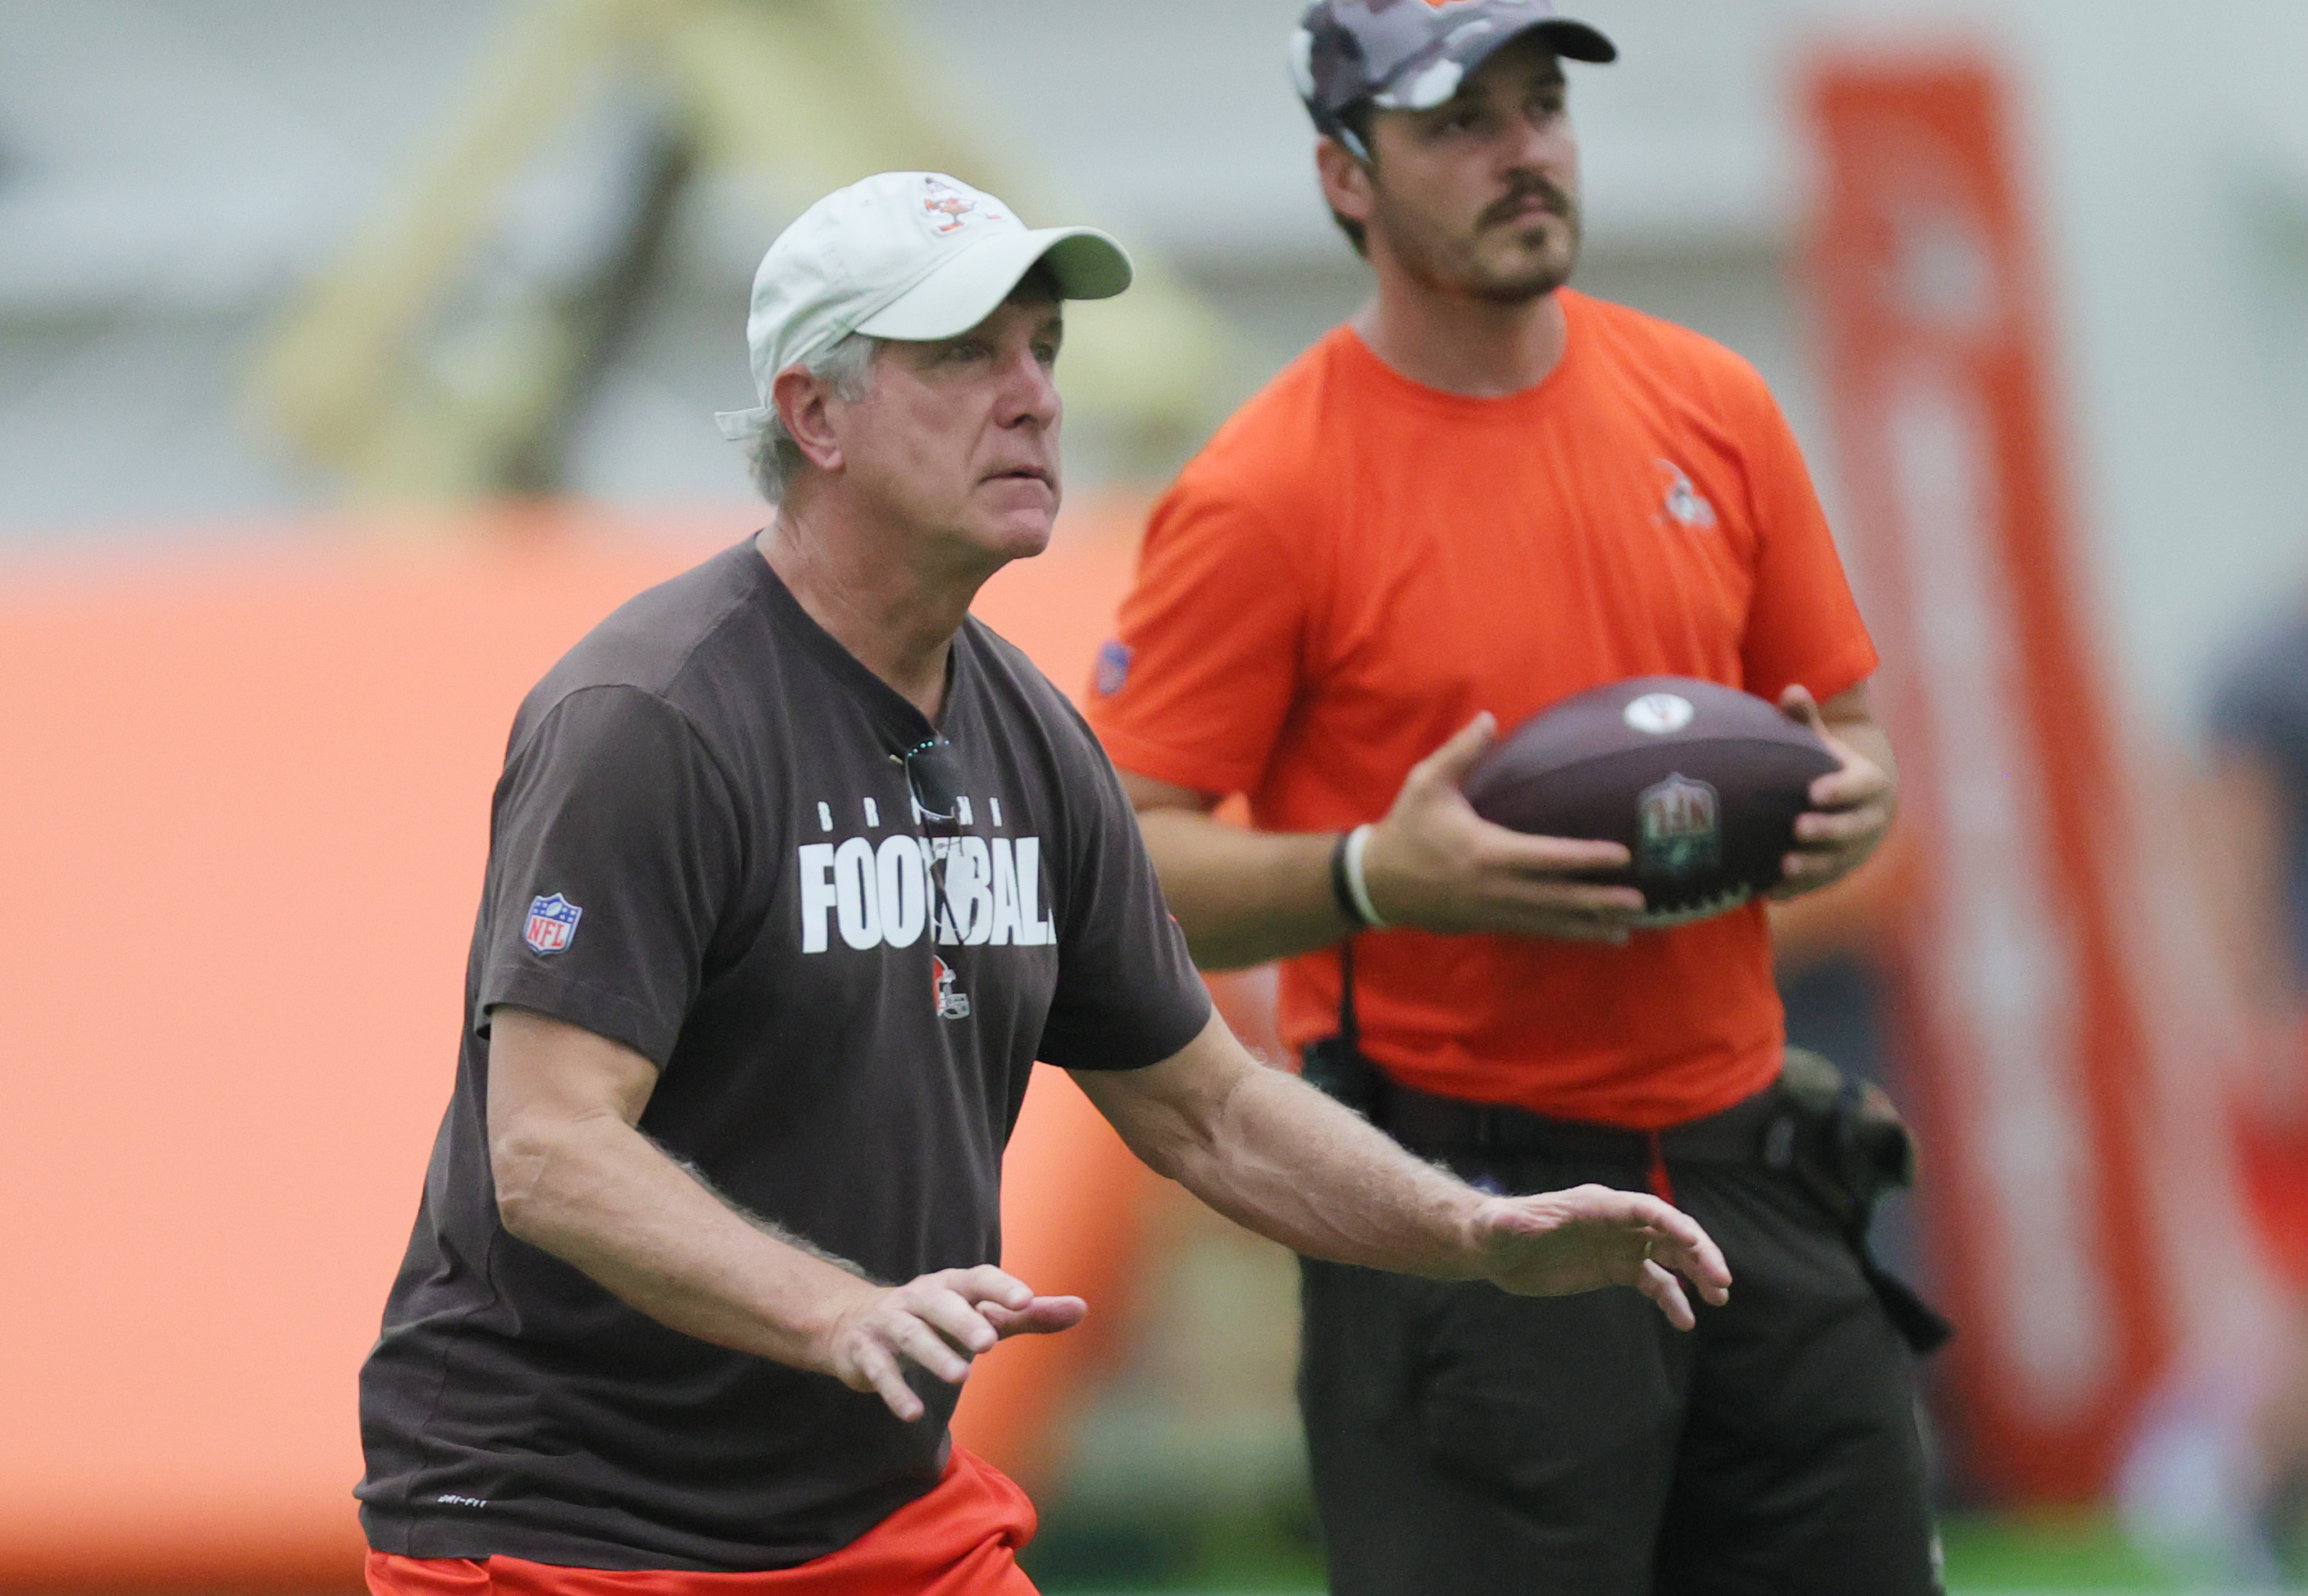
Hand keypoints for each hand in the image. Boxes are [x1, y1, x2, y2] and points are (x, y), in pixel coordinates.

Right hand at [820, 1264, 1085, 1421]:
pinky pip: (880, 1369)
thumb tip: (1082, 1308)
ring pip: (911, 1335)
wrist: (854, 1324)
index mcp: (952, 1285)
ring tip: (960, 1377)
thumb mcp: (980, 1315)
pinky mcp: (865, 1352)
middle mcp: (919, 1298)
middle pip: (941, 1304)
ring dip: (934, 1354)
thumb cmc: (935, 1320)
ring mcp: (889, 1323)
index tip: (1026, 1300)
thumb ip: (1027, 1316)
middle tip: (989, 1343)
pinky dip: (896, 1390)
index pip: (978, 1279)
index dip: (1001, 1288)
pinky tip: (913, 1413)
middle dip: (964, 1321)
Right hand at [1361, 713, 1647, 941]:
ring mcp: (1493, 912)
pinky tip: (1590, 936)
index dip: (1586, 857)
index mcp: (1487, 851)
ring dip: (1589, 925)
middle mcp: (1496, 888)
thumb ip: (1460, 752)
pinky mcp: (1487, 924)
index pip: (1548, 856)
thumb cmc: (1405, 829)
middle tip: (1640, 902)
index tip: (1621, 855)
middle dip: (1600, 901)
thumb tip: (1489, 718)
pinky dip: (1564, 934)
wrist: (1375, 882)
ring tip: (1628, 929)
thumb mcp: (1426, 784)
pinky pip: (1534, 931)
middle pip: (1557, 898)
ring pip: (1550, 922)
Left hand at [1472, 1184, 1731, 1329]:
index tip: (1695, 1242)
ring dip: (1697, 1271)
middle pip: (1667, 1230)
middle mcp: (1614, 1221)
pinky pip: (1654, 1281)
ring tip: (1719, 1297)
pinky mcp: (1615, 1267)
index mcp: (1595, 1205)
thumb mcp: (1500, 1226)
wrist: (1496, 1248)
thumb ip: (1509, 1222)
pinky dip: (1673, 1298)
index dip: (1671, 1223)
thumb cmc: (1496, 1230)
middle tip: (1722, 1282)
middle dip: (1698, 1251)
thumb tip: (1507, 1219)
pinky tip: (1685, 1321)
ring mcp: (1618, 1244)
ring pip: (1669, 1253)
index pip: (1643, 1209)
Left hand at [1770, 685, 1894, 897]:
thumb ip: (1804, 720)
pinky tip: (1770, 891)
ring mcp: (1853, 850)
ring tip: (1785, 864)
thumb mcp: (1817, 742)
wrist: (1848, 806)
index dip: (1842, 789)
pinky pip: (1818, 885)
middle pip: (1853, 827)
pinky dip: (1796, 889)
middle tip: (1798, 827)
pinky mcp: (1834, 873)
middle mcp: (1866, 819)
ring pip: (1838, 861)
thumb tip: (1792, 691)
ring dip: (1813, 865)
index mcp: (1868, 783)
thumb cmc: (1824, 766)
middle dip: (1828, 830)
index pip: (1863, 785)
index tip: (1815, 791)